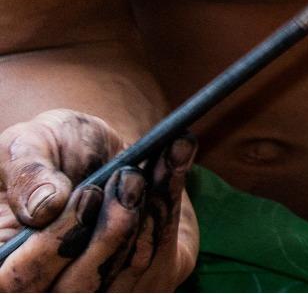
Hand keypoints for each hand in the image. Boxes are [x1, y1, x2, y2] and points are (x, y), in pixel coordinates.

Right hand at [0, 110, 196, 291]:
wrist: (99, 151)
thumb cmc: (52, 150)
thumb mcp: (29, 144)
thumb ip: (28, 172)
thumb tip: (44, 206)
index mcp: (6, 264)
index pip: (19, 281)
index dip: (53, 246)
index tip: (88, 194)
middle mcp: (48, 288)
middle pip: (79, 287)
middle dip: (111, 231)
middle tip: (130, 175)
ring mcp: (96, 290)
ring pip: (125, 274)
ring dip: (148, 214)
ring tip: (159, 159)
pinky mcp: (140, 282)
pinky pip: (158, 260)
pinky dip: (169, 210)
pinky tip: (175, 163)